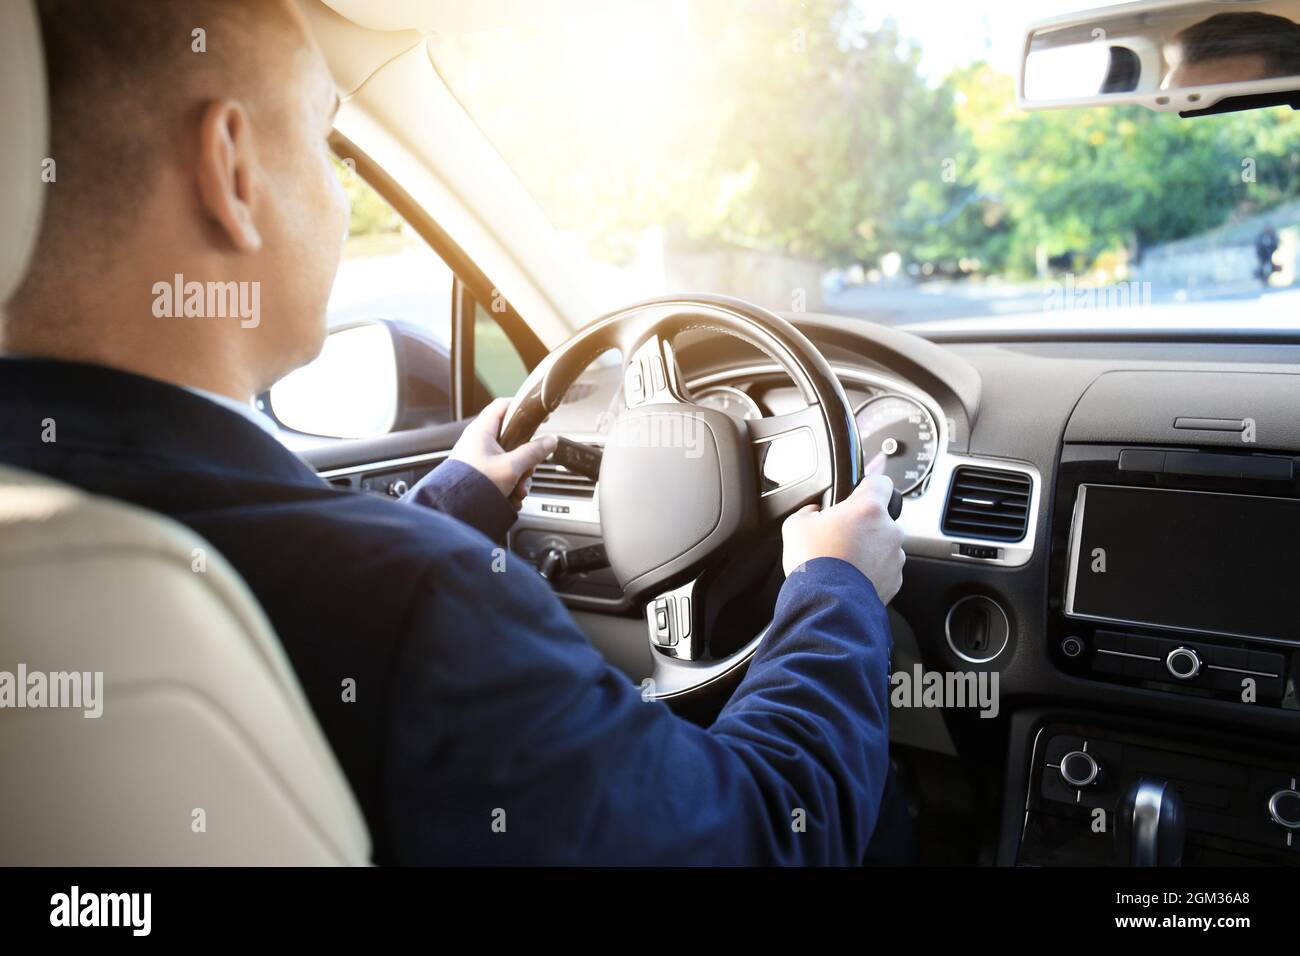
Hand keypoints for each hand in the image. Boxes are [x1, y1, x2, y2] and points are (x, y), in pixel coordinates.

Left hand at [450, 398, 556, 508]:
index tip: (538, 416)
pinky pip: (501, 475)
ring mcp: (478, 459)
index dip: (522, 407)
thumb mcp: (511, 467)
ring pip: (509, 460)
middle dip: (525, 459)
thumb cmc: (475, 485)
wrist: (455, 512)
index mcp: (481, 431)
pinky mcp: (479, 475)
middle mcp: (478, 442)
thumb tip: (550, 441)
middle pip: (512, 439)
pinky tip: (511, 498)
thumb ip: (533, 452)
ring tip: (519, 491)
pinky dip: (510, 486)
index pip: (503, 406)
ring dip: (520, 477)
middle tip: (529, 469)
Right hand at [780, 472, 905, 603]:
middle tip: (840, 536)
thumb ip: (809, 511)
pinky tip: (850, 577)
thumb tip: (814, 512)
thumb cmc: (814, 563)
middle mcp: (889, 530)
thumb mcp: (796, 525)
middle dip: (863, 524)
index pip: (881, 482)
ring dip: (868, 549)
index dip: (869, 484)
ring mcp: (895, 557)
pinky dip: (871, 571)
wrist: (826, 604)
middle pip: (880, 517)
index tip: (861, 490)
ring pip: (883, 544)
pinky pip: (884, 568)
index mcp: (868, 508)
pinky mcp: (895, 580)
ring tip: (843, 562)